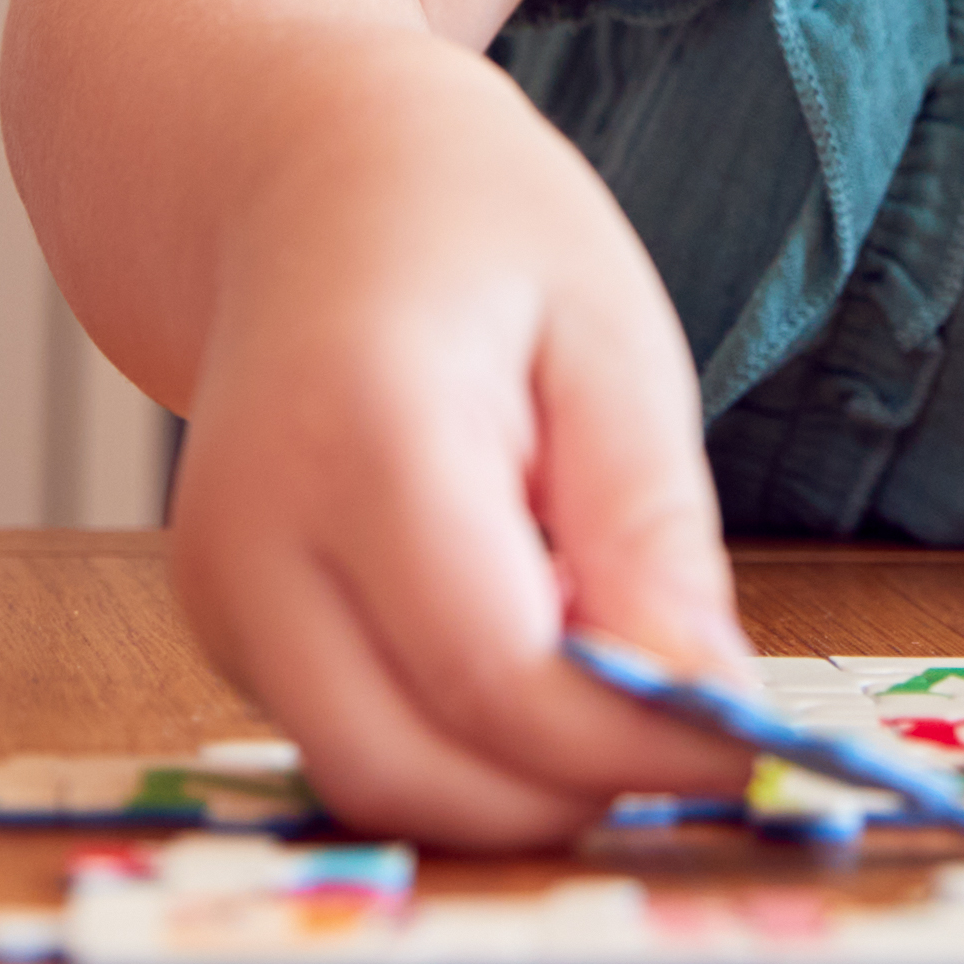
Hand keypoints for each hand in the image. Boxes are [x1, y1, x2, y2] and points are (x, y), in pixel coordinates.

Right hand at [161, 42, 754, 846]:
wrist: (299, 173)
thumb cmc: (470, 226)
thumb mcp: (610, 338)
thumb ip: (649, 530)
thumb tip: (706, 705)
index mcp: (361, 434)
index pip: (495, 674)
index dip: (633, 743)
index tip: (747, 748)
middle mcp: (251, 535)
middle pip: (412, 769)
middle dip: (568, 790)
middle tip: (690, 741)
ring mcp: (216, 593)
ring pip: (373, 779)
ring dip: (512, 780)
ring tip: (609, 673)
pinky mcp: (220, 627)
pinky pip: (353, 738)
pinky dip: (459, 742)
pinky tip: (530, 643)